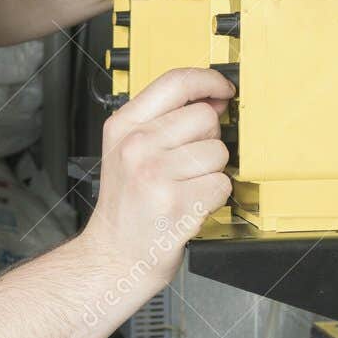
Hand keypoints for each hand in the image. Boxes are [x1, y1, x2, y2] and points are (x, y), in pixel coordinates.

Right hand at [80, 67, 234, 289]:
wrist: (114, 256)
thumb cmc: (126, 207)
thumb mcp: (127, 151)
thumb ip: (164, 121)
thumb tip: (213, 100)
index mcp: (123, 127)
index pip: (175, 82)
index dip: (208, 81)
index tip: (224, 90)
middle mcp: (136, 146)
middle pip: (205, 117)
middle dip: (207, 140)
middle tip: (187, 164)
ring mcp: (155, 174)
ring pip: (218, 152)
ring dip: (211, 173)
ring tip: (185, 188)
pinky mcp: (176, 203)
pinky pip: (222, 184)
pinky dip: (213, 198)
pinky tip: (190, 205)